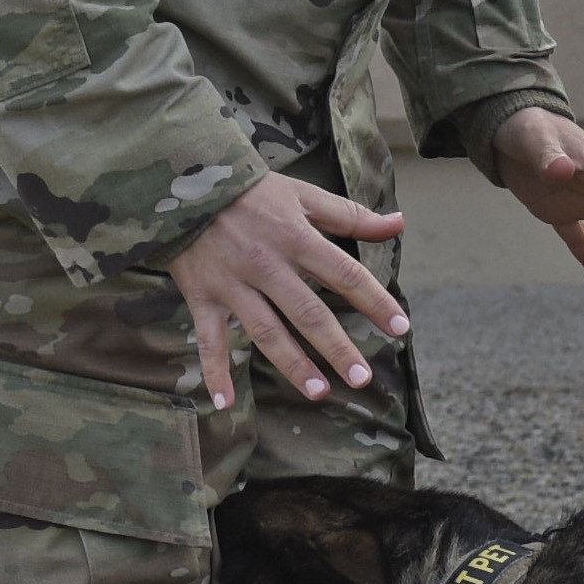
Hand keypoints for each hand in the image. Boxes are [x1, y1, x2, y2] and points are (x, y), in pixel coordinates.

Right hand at [168, 171, 410, 410]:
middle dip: (337, 348)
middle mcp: (266, 264)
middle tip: (362, 379)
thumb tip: (399, 223)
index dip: (375, 301)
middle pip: (308, 313)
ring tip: (319, 393)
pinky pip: (208, 340)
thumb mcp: (302, 194)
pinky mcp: (202, 295)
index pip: (344, 274)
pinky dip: (214, 372)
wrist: (182, 180)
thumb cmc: (251, 191)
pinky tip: (225, 403)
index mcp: (296, 237)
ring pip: (266, 331)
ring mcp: (232, 283)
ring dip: (293, 365)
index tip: (401, 328)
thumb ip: (351, 215)